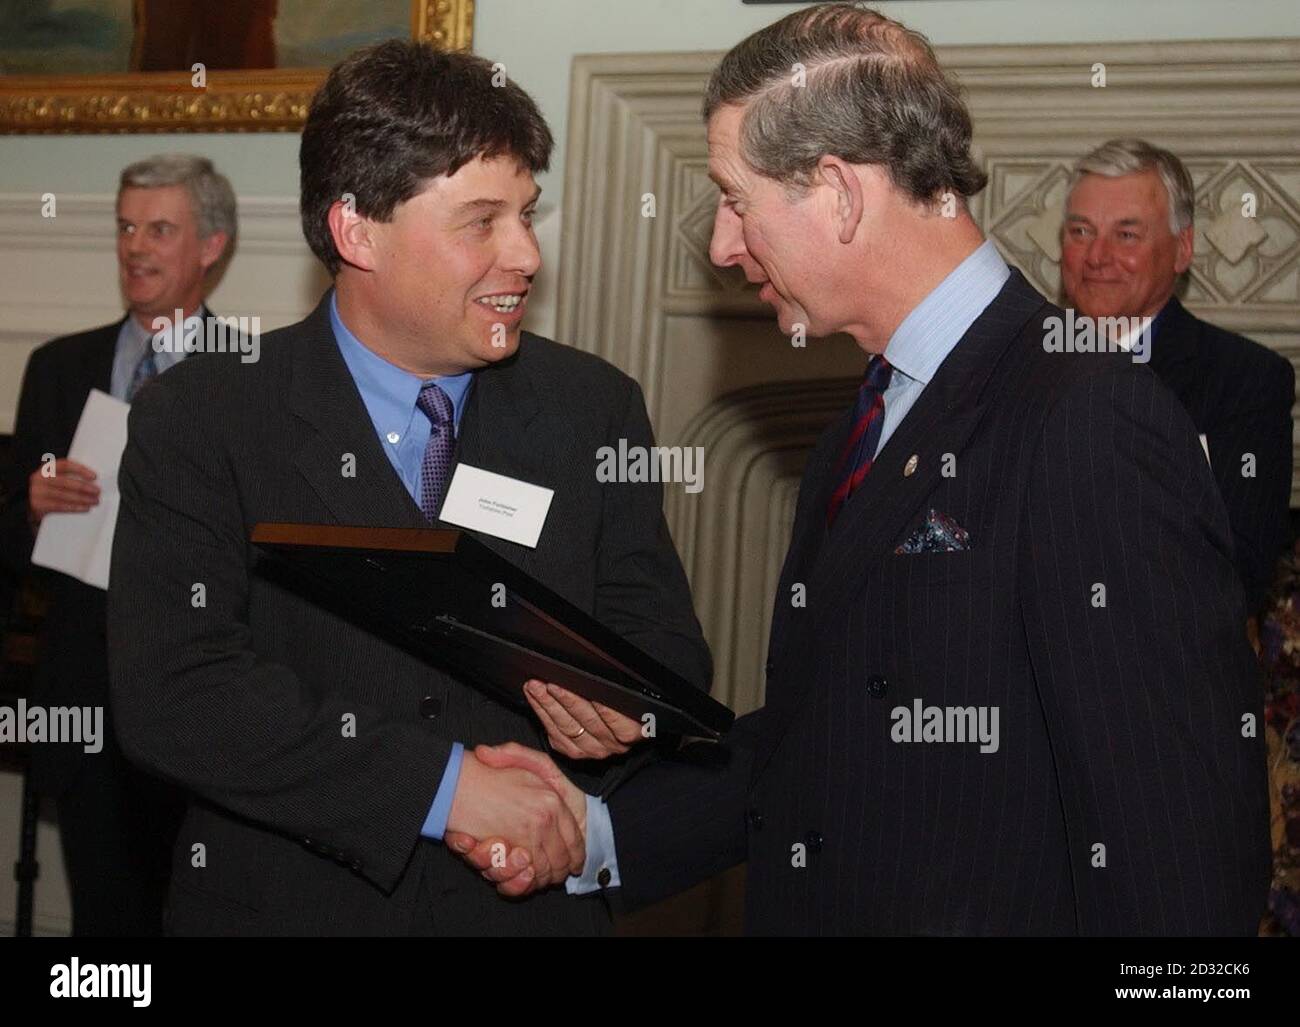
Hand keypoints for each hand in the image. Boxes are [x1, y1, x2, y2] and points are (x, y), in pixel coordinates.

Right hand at [27, 459, 98, 526]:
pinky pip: (59, 506)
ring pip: (63, 495)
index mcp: (47, 468)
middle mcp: (40, 478)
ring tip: (95, 501)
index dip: (81, 470)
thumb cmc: (50, 490)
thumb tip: (94, 482)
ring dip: (82, 498)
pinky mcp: (38, 504)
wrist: (30, 504)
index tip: (94, 476)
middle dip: (84, 487)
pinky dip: (75, 507)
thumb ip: (70, 477)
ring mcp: (37, 491)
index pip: (65, 465)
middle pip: (65, 481)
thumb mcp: (56, 479)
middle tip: (97, 491)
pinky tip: (86, 508)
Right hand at [446, 743, 588, 897]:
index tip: (573, 863)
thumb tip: (557, 801)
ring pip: (545, 872)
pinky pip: (526, 878)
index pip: (575, 839)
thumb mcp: (524, 759)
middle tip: (553, 874)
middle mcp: (546, 820)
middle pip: (562, 860)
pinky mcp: (512, 852)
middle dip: (558, 871)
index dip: (576, 855)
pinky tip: (522, 875)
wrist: (457, 782)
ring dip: (540, 878)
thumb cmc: (489, 772)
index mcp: (553, 801)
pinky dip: (524, 882)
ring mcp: (529, 837)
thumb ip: (542, 768)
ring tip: (533, 873)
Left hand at [522, 679, 643, 758]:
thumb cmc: (623, 707)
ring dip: (548, 704)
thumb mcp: (630, 699)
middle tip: (551, 683)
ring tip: (536, 687)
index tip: (591, 692)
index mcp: (632, 732)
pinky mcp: (574, 751)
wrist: (615, 729)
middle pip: (587, 721)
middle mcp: (612, 745)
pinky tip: (534, 698)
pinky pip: (554, 733)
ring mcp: (591, 750)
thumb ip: (620, 693)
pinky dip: (542, 713)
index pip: (620, 725)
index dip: (605, 710)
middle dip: (566, 700)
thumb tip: (601, 680)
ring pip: (567, 727)